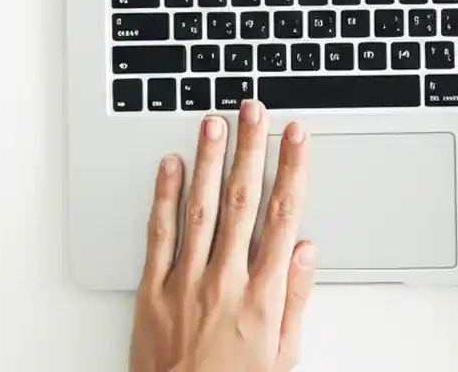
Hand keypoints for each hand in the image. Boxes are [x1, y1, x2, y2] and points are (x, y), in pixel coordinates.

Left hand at [130, 100, 313, 371]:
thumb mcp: (283, 354)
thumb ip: (295, 298)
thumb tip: (306, 250)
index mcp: (263, 294)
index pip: (284, 215)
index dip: (293, 168)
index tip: (297, 136)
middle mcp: (226, 280)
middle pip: (244, 200)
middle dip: (251, 149)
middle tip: (255, 111)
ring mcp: (186, 283)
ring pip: (202, 208)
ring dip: (210, 160)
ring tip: (214, 122)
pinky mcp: (151, 293)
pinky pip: (159, 235)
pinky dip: (164, 196)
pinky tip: (170, 166)